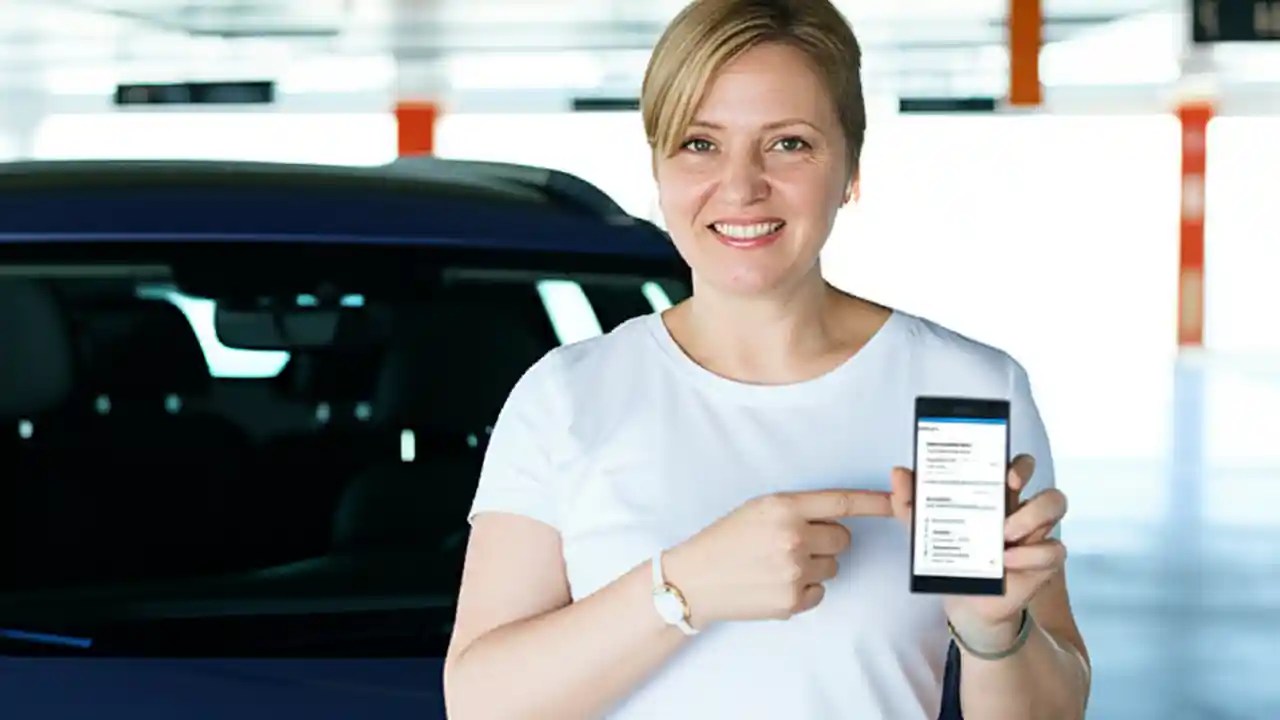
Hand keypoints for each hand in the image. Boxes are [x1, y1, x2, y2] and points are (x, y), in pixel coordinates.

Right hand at [664, 489, 893, 628]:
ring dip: (814, 565)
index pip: (841, 502)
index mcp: (783, 507)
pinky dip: (804, 589)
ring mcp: (794, 571)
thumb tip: (837, 519)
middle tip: (796, 543)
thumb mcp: (758, 509)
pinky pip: (820, 592)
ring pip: (832, 566)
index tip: (896, 501)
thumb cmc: (725, 540)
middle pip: (842, 539)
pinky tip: (776, 583)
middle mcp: (792, 537)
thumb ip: (798, 509)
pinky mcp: (792, 600)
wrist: (696, 579)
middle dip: (827, 540)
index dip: (873, 502)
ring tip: (778, 565)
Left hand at [889, 455, 1068, 646]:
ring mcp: (1036, 535)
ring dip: (1031, 518)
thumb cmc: (952, 556)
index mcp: (997, 497)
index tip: (1006, 471)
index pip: (1019, 466)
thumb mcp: (924, 528)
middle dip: (1032, 481)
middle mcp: (1022, 511)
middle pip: (1041, 476)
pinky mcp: (1043, 562)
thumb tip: (898, 472)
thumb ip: (909, 501)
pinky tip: (1006, 562)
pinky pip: (1053, 550)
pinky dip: (1030, 555)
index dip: (1020, 463)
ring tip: (1002, 535)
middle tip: (1010, 487)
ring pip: (1055, 505)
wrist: (965, 601)